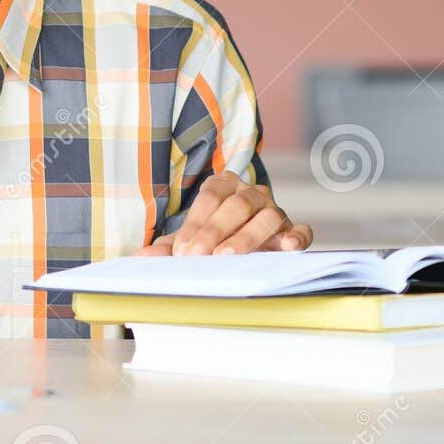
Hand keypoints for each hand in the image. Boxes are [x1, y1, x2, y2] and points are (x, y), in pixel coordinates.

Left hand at [134, 171, 312, 256]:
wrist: (243, 246)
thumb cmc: (212, 239)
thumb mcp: (190, 240)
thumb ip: (168, 247)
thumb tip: (142, 258)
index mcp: (224, 186)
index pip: (211, 198)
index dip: (196, 224)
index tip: (182, 251)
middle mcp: (252, 194)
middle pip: (237, 205)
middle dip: (215, 231)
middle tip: (198, 257)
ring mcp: (276, 210)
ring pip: (268, 216)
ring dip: (247, 237)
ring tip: (228, 256)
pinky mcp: (294, 231)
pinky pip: (301, 231)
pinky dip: (297, 237)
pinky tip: (286, 247)